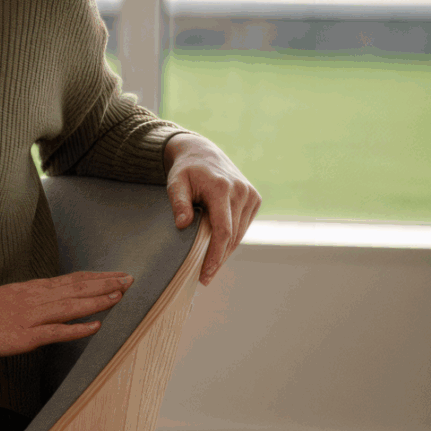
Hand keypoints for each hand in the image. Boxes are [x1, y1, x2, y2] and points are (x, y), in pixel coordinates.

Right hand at [0, 272, 133, 357]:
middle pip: (76, 288)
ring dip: (97, 300)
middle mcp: (34, 298)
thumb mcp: (6, 298)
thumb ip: (28, 300)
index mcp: (31, 290)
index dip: (95, 278)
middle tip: (130, 279)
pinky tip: (94, 326)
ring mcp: (29, 316)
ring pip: (70, 305)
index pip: (70, 280)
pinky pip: (54, 332)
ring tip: (119, 295)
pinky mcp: (22, 336)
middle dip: (104, 284)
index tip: (116, 274)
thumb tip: (46, 303)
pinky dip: (76, 328)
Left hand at [163, 132, 260, 285]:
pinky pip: (243, 227)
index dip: (215, 255)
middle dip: (218, 259)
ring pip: (239, 234)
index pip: (223, 230)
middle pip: (232, 236)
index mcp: (222, 188)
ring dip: (225, 252)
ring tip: (209, 268)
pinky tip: (218, 250)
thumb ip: (178, 203)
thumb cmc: (186, 170)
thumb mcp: (175, 182)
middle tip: (203, 277)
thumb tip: (182, 225)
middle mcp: (241, 192)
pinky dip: (231, 240)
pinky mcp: (254, 199)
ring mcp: (251, 195)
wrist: (202, 152)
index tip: (205, 273)